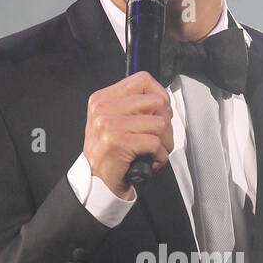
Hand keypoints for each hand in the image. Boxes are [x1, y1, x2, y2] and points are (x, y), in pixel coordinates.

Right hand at [83, 72, 173, 199]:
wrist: (95, 182)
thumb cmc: (109, 153)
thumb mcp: (113, 121)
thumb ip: (132, 106)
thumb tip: (162, 100)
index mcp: (102, 99)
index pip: (142, 80)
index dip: (160, 95)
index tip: (160, 112)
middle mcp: (103, 109)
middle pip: (156, 101)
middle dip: (167, 123)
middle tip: (160, 137)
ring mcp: (109, 125)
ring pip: (160, 123)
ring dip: (165, 142)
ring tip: (156, 151)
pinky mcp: (118, 143)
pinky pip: (155, 143)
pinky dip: (160, 156)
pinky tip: (151, 161)